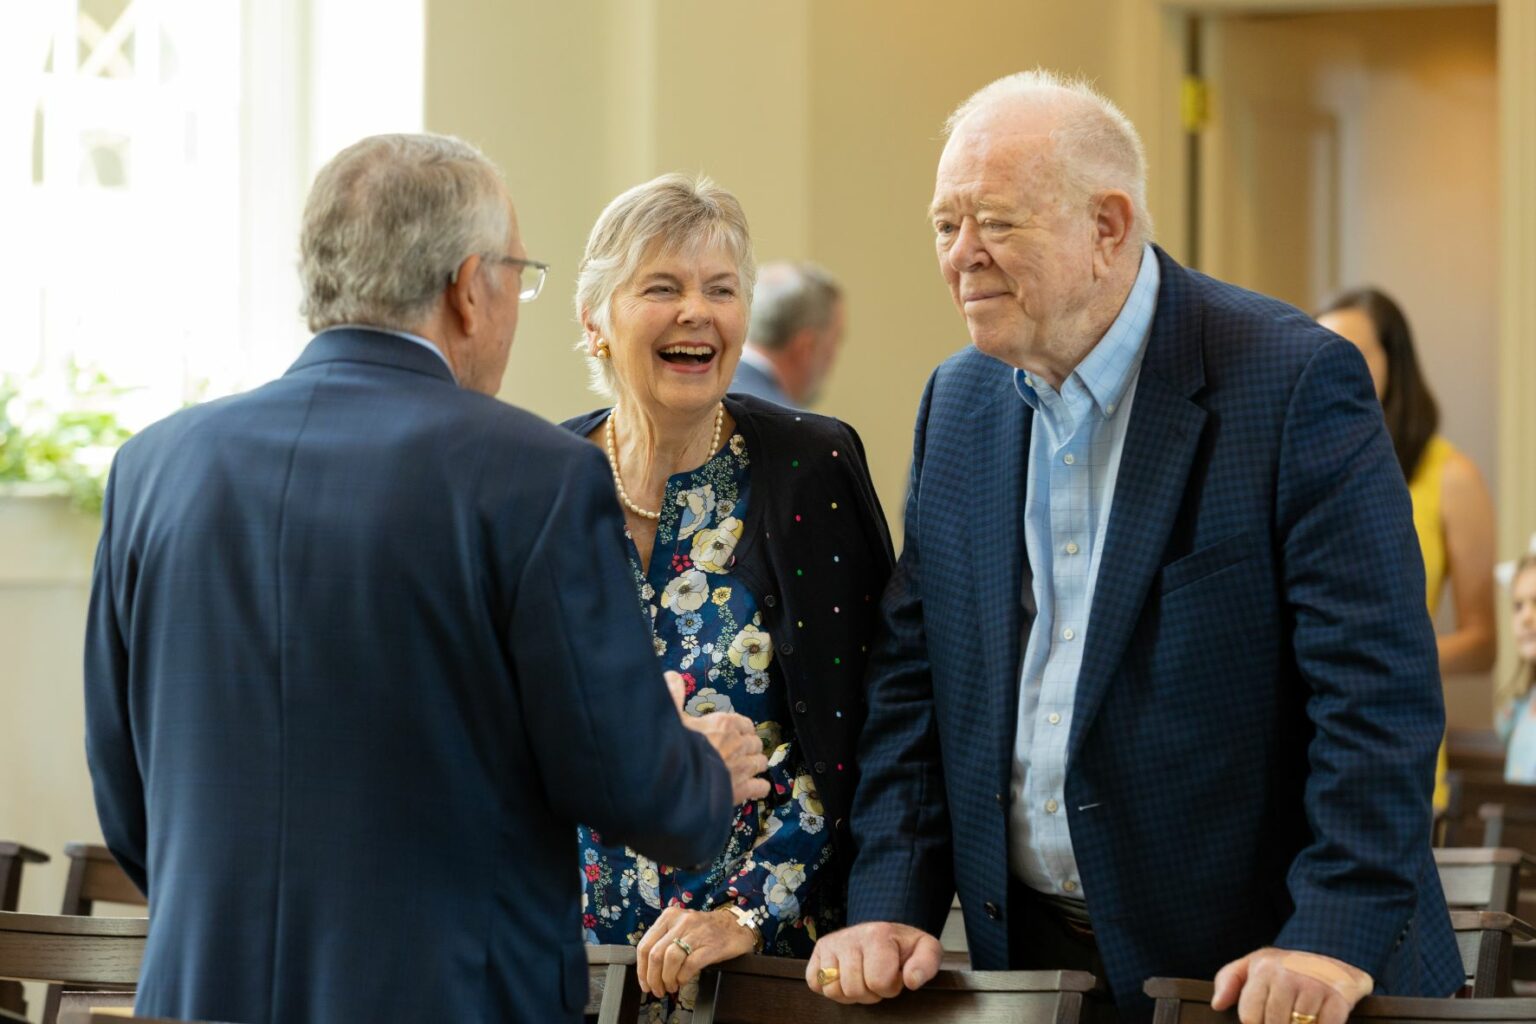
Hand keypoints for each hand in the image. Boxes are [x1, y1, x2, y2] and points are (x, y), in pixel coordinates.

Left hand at [635, 906, 756, 996]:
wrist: (735, 926)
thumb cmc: (705, 929)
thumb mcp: (680, 926)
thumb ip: (663, 940)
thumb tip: (647, 969)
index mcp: (669, 916)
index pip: (645, 945)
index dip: (641, 969)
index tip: (644, 983)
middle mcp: (681, 921)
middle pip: (655, 955)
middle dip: (653, 978)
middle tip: (657, 990)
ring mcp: (696, 933)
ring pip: (670, 960)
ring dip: (667, 979)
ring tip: (671, 987)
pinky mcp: (710, 946)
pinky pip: (689, 965)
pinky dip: (682, 978)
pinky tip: (682, 981)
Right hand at [667, 671, 768, 803]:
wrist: (678, 782)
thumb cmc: (674, 749)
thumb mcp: (670, 716)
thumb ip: (673, 695)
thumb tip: (673, 677)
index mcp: (724, 724)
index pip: (745, 722)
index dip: (741, 728)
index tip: (736, 731)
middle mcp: (738, 744)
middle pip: (754, 742)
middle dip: (749, 745)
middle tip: (740, 749)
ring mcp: (743, 768)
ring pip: (760, 762)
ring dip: (755, 763)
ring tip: (748, 766)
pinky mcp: (743, 790)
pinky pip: (761, 787)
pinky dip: (759, 786)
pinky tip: (755, 787)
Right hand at [805, 922, 942, 1004]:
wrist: (884, 932)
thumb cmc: (903, 946)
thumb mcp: (926, 950)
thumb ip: (926, 965)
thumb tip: (911, 980)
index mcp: (878, 934)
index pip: (880, 982)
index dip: (891, 987)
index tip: (895, 975)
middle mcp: (850, 935)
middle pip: (854, 988)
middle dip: (870, 992)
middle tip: (877, 979)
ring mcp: (831, 943)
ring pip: (833, 989)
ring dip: (850, 993)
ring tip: (862, 979)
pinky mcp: (818, 951)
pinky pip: (814, 982)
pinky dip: (829, 988)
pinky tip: (845, 978)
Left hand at [1212, 947, 1373, 1023]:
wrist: (1336, 957)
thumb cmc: (1288, 968)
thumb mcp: (1254, 965)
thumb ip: (1229, 980)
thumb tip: (1217, 1005)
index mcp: (1263, 969)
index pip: (1250, 1017)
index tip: (1264, 1022)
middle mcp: (1287, 976)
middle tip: (1285, 1019)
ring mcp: (1314, 986)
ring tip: (1298, 1019)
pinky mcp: (1338, 998)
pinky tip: (1318, 1022)